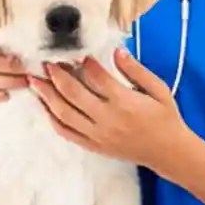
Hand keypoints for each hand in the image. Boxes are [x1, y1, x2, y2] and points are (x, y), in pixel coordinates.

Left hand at [29, 47, 195, 170]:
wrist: (168, 152)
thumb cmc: (165, 118)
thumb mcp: (159, 89)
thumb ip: (136, 70)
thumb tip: (117, 51)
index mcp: (124, 102)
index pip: (97, 77)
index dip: (85, 63)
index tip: (77, 53)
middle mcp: (107, 119)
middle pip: (73, 94)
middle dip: (56, 76)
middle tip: (45, 63)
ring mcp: (98, 135)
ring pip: (64, 114)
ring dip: (47, 96)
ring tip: (35, 82)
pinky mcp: (94, 146)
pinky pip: (67, 133)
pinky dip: (53, 119)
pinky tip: (46, 106)